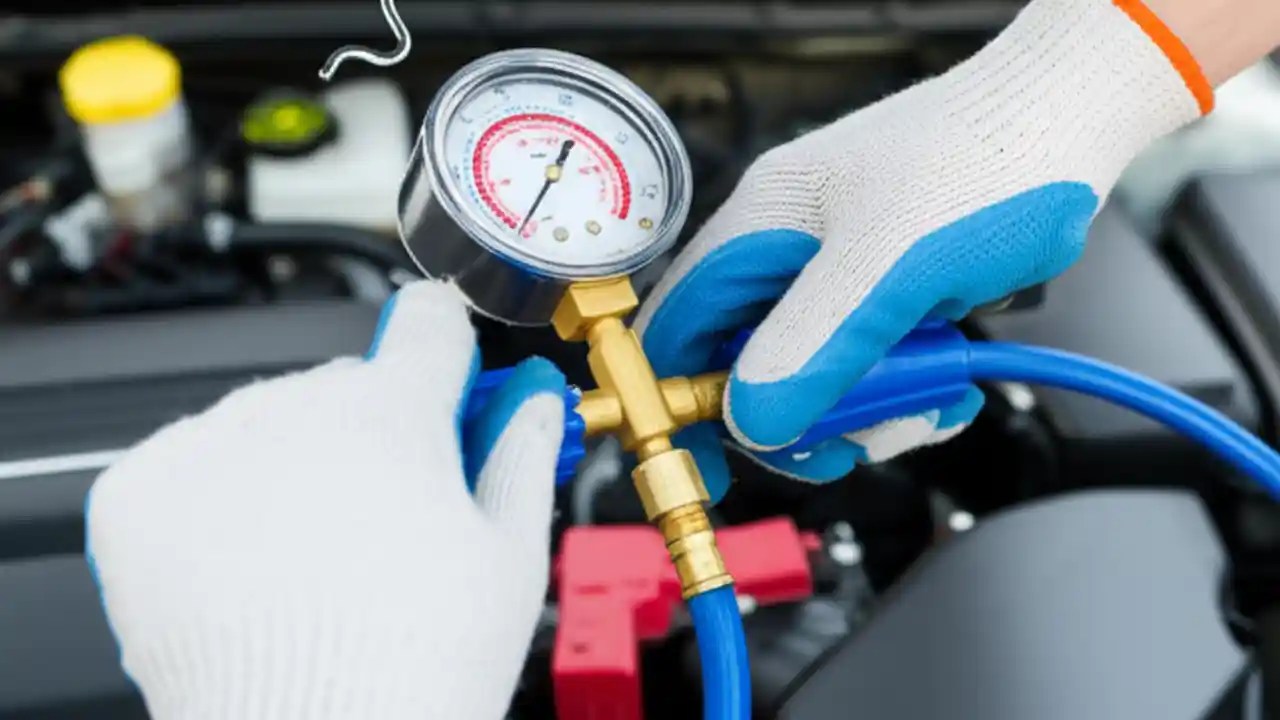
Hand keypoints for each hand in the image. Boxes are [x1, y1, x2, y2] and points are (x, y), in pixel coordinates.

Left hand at [86, 281, 564, 719]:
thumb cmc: (411, 670)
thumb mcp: (509, 559)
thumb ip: (522, 458)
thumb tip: (533, 408)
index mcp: (394, 413)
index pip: (429, 323)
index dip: (451, 356)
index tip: (451, 388)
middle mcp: (295, 408)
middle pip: (350, 382)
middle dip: (376, 432)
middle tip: (392, 518)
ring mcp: (210, 445)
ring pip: (270, 420)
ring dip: (296, 463)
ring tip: (319, 559)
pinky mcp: (141, 492)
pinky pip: (191, 459)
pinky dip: (218, 498)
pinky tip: (252, 561)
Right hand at [636, 0, 1209, 499]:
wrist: (1069, 122)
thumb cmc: (985, 159)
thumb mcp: (891, 261)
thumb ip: (814, 342)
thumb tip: (751, 418)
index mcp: (761, 226)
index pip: (678, 325)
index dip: (675, 399)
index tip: (704, 464)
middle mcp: (788, 251)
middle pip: (748, 367)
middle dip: (800, 416)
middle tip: (849, 440)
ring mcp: (838, 274)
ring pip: (815, 378)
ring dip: (866, 411)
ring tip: (924, 400)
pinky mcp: (885, 294)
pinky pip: (867, 368)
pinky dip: (903, 393)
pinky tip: (946, 386)